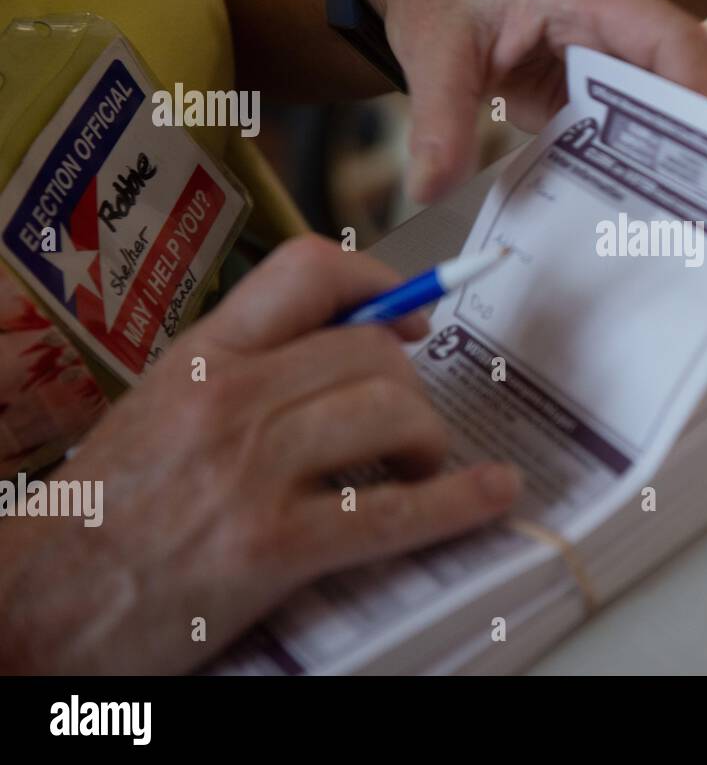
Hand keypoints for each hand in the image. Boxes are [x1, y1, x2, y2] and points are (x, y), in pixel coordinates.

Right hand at [0, 236, 520, 673]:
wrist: (34, 603)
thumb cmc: (102, 509)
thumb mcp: (160, 406)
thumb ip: (242, 370)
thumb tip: (345, 344)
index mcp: (201, 355)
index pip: (308, 270)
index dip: (379, 281)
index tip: (410, 315)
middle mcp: (229, 399)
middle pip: (371, 350)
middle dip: (411, 383)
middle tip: (409, 421)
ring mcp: (252, 472)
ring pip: (393, 410)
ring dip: (428, 438)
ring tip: (420, 465)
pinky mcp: (272, 547)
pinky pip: (394, 510)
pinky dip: (460, 502)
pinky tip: (493, 495)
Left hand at [359, 0, 706, 200]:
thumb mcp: (430, 54)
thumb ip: (437, 121)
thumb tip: (430, 188)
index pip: (667, 36)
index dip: (694, 88)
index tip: (699, 147)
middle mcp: (609, 26)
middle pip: (675, 79)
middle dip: (688, 140)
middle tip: (693, 204)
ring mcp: (602, 60)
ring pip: (653, 109)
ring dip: (659, 158)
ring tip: (667, 216)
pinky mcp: (587, 91)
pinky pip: (619, 129)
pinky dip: (622, 165)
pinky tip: (619, 208)